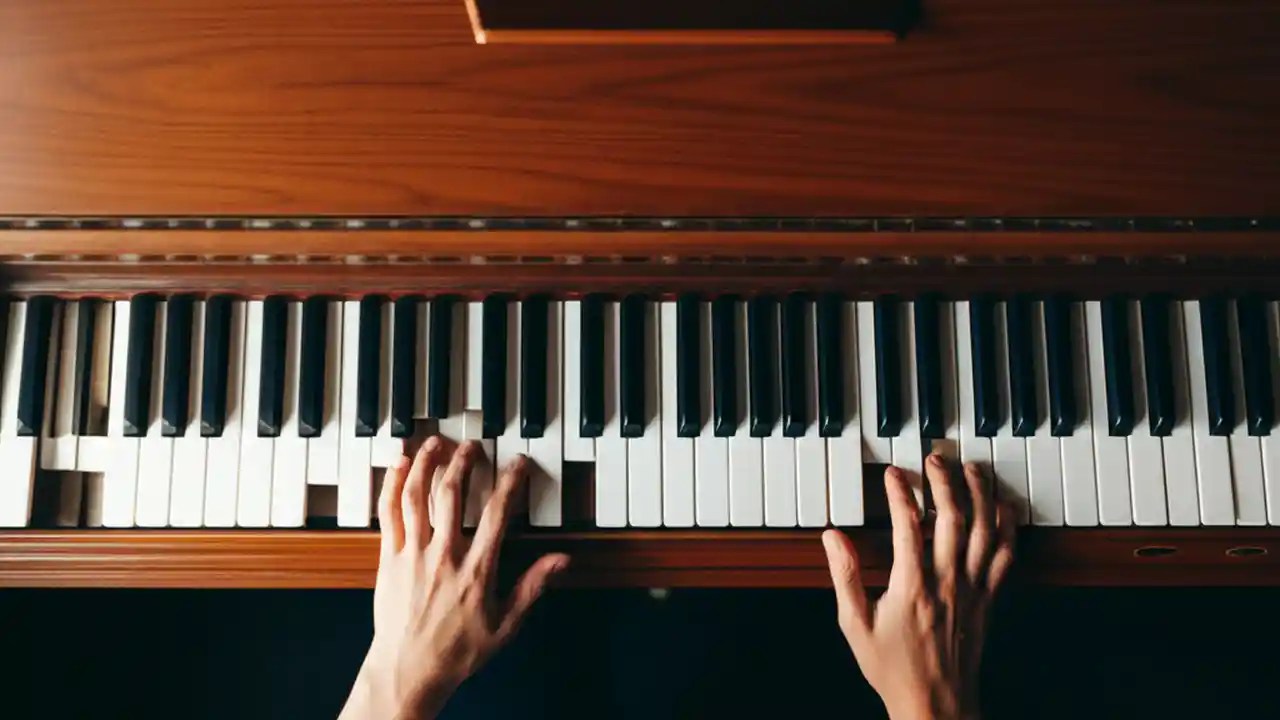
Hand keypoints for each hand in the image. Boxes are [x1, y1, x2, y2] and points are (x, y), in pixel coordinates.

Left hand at [341, 437, 569, 719]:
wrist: (407, 671)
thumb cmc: (456, 652)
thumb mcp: (505, 626)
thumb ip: (532, 587)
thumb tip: (561, 561)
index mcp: (476, 571)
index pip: (496, 514)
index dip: (510, 483)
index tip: (518, 463)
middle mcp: (443, 556)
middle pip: (451, 494)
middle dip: (463, 462)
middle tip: (473, 445)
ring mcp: (412, 555)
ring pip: (416, 496)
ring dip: (425, 463)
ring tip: (435, 443)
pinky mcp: (388, 559)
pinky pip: (388, 513)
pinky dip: (393, 485)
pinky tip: (399, 465)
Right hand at [822, 455, 1015, 719]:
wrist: (937, 705)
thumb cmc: (894, 669)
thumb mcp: (854, 625)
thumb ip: (844, 576)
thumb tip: (832, 537)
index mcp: (911, 588)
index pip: (908, 525)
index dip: (900, 492)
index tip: (892, 473)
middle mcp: (948, 583)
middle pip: (953, 518)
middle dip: (944, 480)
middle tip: (934, 458)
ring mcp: (973, 590)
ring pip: (985, 531)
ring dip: (980, 494)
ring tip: (970, 468)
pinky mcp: (990, 599)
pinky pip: (1007, 557)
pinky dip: (1008, 528)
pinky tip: (1003, 507)